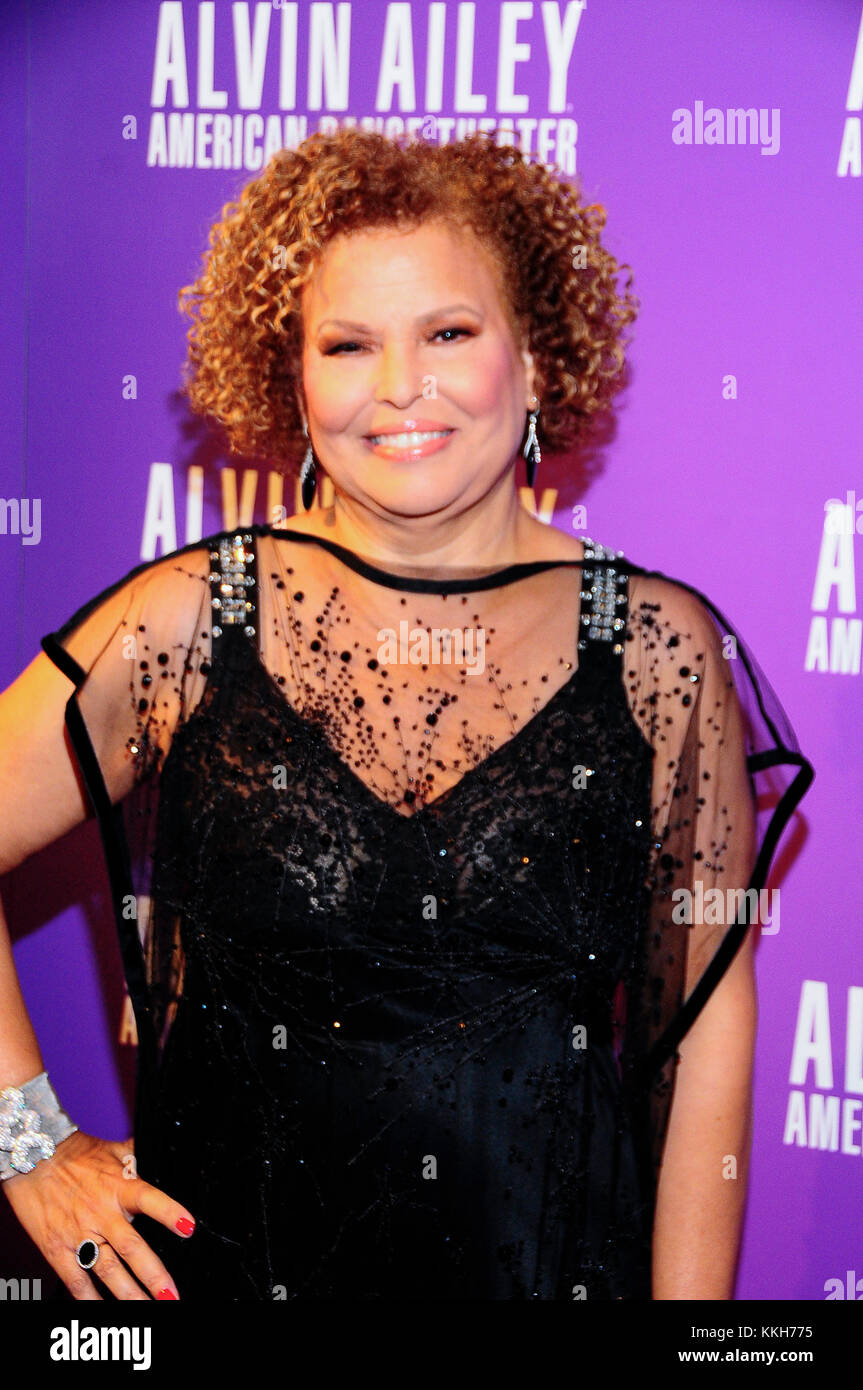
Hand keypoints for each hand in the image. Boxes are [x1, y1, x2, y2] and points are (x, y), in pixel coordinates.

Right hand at [1, 1130, 194, 1299]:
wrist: (34, 1159)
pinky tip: (103, 1309)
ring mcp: (79, 1234)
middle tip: (171, 1295)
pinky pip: (76, 1279)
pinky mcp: (57, 1249)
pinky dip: (90, 1298)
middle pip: (131, 1248)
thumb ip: (139, 1157)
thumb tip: (163, 1151)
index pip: (149, 1199)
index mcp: (119, 1187)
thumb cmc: (74, 1154)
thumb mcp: (113, 1150)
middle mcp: (102, 1213)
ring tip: (147, 1309)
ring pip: (107, 1270)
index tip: (188, 1228)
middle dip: (153, 1275)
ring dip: (129, 1293)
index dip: (169, 1212)